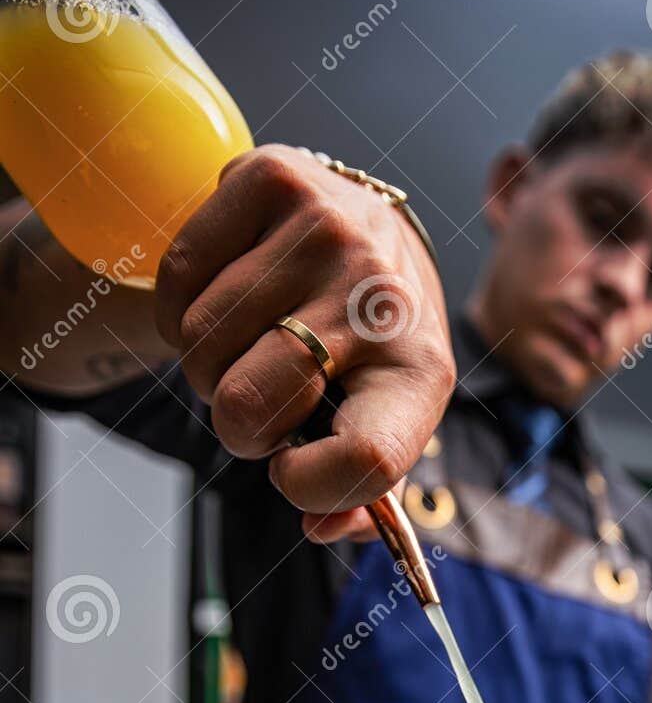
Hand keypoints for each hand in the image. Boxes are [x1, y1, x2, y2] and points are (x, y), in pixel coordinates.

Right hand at [154, 145, 454, 533]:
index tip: (291, 471)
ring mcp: (327, 230)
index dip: (309, 485)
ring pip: (203, 346)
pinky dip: (180, 312)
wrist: (378, 233)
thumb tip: (318, 527)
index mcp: (421, 371)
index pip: (367, 457)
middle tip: (260, 404)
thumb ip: (358, 489)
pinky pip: (179, 281)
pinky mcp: (272, 176)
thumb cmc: (374, 346)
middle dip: (238, 426)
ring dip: (207, 366)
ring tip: (247, 346)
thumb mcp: (387, 418)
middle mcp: (380, 294)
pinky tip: (221, 304)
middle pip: (251, 405)